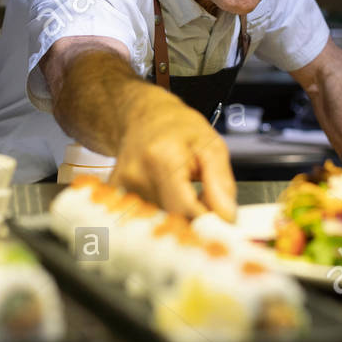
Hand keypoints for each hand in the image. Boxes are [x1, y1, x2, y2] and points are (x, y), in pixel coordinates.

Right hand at [110, 91, 236, 220]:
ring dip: (176, 219)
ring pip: (158, 223)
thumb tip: (227, 217)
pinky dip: (159, 216)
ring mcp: (121, 187)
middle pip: (171, 222)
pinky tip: (164, 198)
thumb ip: (221, 183)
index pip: (186, 211)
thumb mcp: (212, 146)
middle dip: (192, 222)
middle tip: (203, 205)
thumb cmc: (180, 129)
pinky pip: (143, 220)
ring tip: (182, 195)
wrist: (145, 118)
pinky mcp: (114, 196)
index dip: (207, 223)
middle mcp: (136, 175)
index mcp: (163, 159)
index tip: (219, 223)